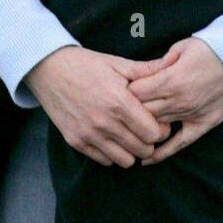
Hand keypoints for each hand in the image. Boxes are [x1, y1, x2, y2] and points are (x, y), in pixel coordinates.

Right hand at [24, 45, 173, 166]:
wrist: (49, 69)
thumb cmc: (86, 64)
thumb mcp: (118, 64)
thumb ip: (147, 70)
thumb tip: (174, 62)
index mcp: (119, 102)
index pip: (153, 133)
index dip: (161, 129)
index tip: (157, 121)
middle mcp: (104, 122)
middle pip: (143, 149)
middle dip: (149, 141)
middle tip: (145, 129)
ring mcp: (88, 134)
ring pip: (125, 160)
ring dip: (132, 150)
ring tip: (129, 134)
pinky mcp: (76, 142)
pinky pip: (104, 160)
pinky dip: (112, 153)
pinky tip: (112, 137)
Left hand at [125, 37, 222, 163]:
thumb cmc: (213, 48)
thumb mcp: (182, 47)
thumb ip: (161, 62)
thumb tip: (145, 72)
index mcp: (170, 80)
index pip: (135, 93)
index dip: (125, 91)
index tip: (120, 89)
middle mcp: (179, 101)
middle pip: (142, 112)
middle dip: (130, 110)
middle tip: (122, 108)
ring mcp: (192, 114)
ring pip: (158, 127)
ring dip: (143, 127)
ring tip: (128, 129)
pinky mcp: (205, 124)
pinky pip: (180, 143)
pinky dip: (163, 153)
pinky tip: (147, 159)